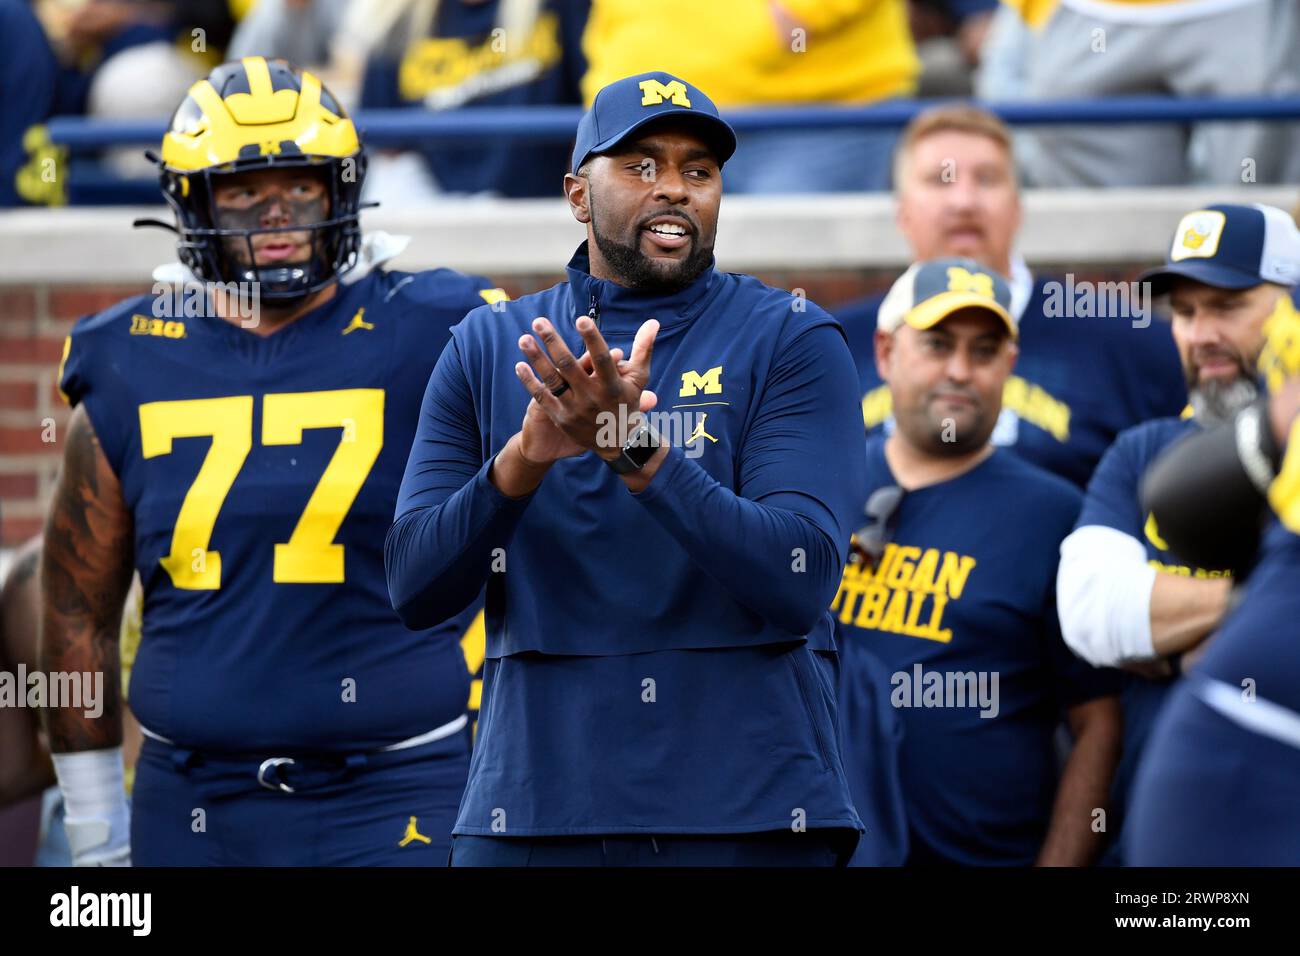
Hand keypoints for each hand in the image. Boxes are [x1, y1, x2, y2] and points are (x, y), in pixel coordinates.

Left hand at [515, 316, 658, 460]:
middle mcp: (592, 397)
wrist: (618, 442)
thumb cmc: (628, 403)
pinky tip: (520, 365)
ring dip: (536, 358)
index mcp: (612, 385)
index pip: (602, 359)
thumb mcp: (639, 379)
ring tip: (524, 339)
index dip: (592, 339)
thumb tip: (653, 321)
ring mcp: (575, 408)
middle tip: (539, 321)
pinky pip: (543, 397)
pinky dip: (530, 382)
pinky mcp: (562, 418)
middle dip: (553, 341)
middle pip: (569, 366)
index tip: (581, 319)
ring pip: (552, 380)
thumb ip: (644, 348)